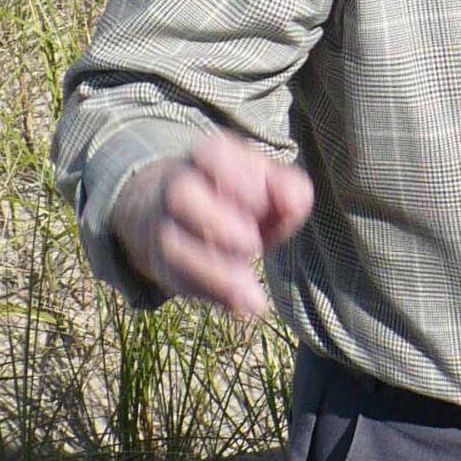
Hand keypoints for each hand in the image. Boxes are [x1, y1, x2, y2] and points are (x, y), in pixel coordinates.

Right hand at [111, 134, 313, 319]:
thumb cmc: (242, 196)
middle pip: (181, 195)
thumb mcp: (270, 185)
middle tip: (253, 243)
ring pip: (173, 246)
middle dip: (217, 221)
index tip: (260, 199)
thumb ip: (290, 188)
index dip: (235, 176)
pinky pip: (180, 280)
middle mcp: (179, 189)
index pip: (211, 154)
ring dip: (214, 270)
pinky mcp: (167, 266)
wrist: (189, 216)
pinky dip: (215, 295)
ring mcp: (166, 228)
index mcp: (209, 159)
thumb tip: (293, 203)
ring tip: (252, 291)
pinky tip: (248, 306)